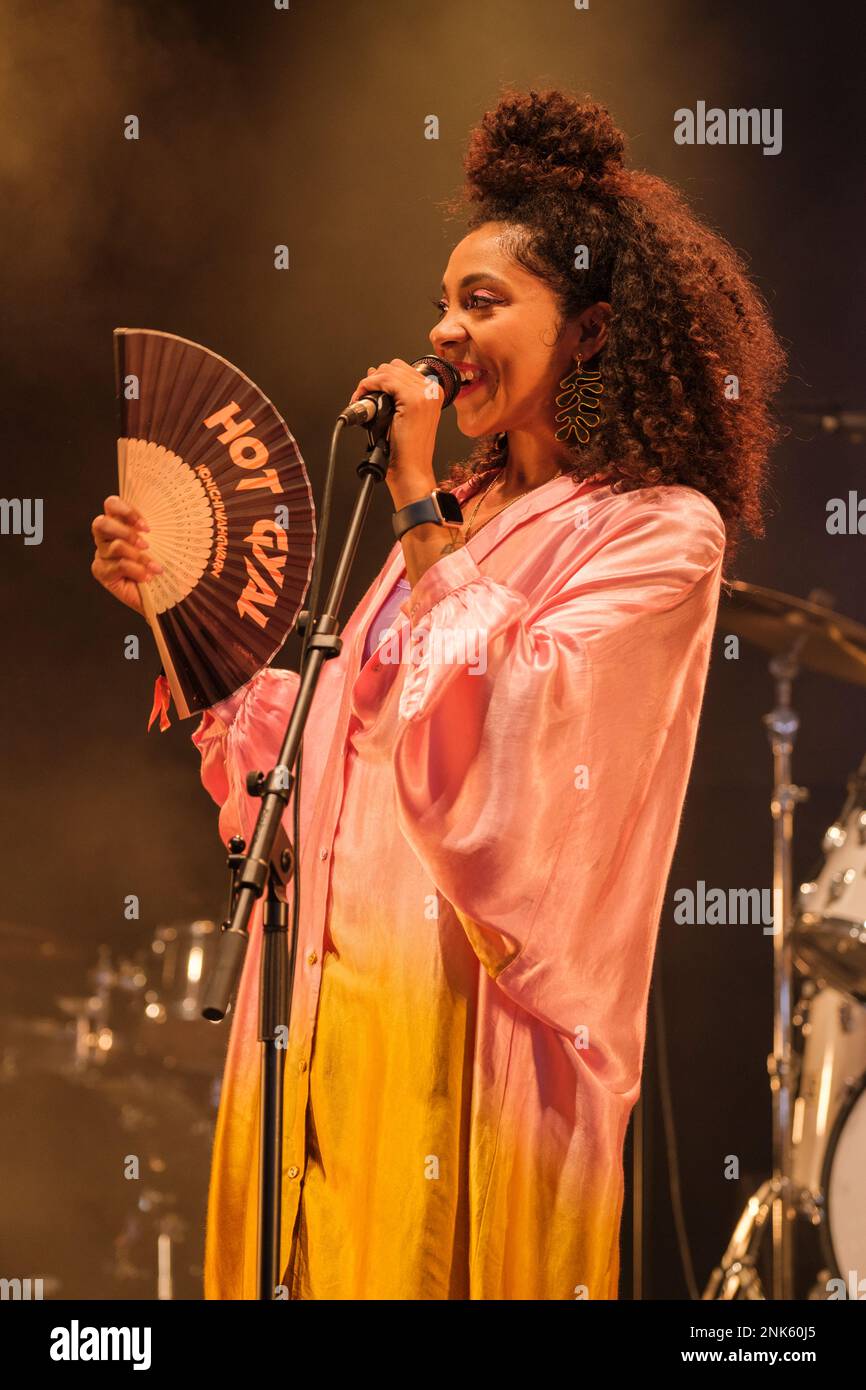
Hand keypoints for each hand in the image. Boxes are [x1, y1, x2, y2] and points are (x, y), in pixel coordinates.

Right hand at [91, 495, 162, 614]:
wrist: (164, 593)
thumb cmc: (165, 562)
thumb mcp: (166, 540)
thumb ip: (161, 523)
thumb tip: (176, 504)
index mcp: (119, 521)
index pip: (111, 505)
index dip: (126, 511)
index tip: (146, 526)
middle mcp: (106, 536)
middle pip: (101, 523)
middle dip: (126, 532)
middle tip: (146, 545)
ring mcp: (102, 554)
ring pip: (115, 547)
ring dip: (139, 557)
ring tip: (155, 567)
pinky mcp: (101, 571)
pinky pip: (118, 565)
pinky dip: (136, 571)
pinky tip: (147, 577)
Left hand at [348, 359, 442, 506]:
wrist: (411, 471)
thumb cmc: (406, 452)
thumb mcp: (401, 416)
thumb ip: (392, 395)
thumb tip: (374, 374)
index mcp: (433, 394)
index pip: (403, 370)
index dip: (382, 377)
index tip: (370, 390)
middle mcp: (432, 391)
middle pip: (395, 367)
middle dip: (375, 378)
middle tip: (363, 395)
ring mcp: (425, 394)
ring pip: (388, 371)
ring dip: (369, 382)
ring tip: (361, 398)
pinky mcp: (414, 400)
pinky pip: (384, 380)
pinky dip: (368, 385)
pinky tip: (363, 397)